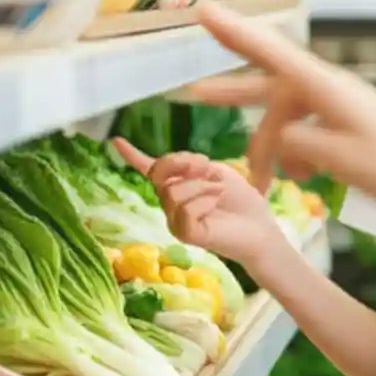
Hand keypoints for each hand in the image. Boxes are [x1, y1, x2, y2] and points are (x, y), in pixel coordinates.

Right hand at [112, 139, 285, 269]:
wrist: (260, 227)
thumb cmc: (240, 200)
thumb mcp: (215, 171)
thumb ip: (190, 165)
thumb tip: (165, 163)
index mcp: (177, 187)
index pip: (150, 170)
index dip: (132, 155)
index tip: (115, 140)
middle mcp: (170, 205)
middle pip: (161, 173)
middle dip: (187, 164)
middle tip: (210, 171)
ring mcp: (175, 221)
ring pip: (173, 191)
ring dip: (202, 185)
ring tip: (218, 193)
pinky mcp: (185, 234)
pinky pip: (185, 209)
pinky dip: (204, 201)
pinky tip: (216, 204)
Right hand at [183, 1, 375, 207]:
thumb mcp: (338, 158)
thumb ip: (297, 145)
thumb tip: (274, 137)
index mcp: (325, 86)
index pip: (271, 52)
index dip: (234, 32)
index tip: (204, 10)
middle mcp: (327, 88)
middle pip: (270, 83)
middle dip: (233, 90)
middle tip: (195, 91)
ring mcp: (335, 105)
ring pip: (285, 117)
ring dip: (270, 148)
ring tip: (253, 175)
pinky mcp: (343, 123)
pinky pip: (304, 132)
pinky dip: (295, 155)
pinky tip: (300, 181)